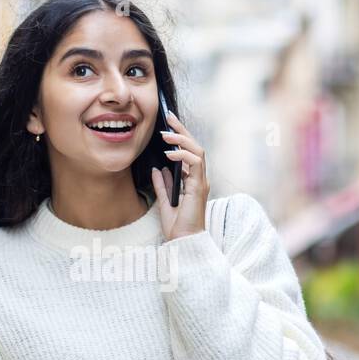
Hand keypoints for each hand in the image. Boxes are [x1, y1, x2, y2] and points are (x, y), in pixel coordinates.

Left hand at [149, 110, 208, 240]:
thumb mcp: (164, 202)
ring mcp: (201, 182)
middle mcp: (199, 179)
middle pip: (195, 146)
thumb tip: (157, 169)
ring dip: (182, 140)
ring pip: (197, 150)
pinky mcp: (199, 187)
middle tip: (169, 118)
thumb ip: (162, 185)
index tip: (168, 125)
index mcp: (192, 180)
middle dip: (182, 130)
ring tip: (166, 135)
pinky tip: (169, 154)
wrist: (183, 241)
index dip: (180, 137)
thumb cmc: (177, 226)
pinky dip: (183, 155)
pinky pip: (195, 163)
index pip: (189, 152)